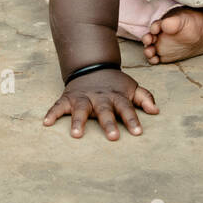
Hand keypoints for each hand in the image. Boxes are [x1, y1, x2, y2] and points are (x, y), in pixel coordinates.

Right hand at [42, 68, 157, 139]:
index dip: (132, 120)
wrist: (91, 65)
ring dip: (78, 121)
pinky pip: (58, 106)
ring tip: (76, 135)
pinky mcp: (68, 98)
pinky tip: (46, 123)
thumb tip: (156, 111)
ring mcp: (83, 98)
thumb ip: (144, 97)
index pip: (127, 108)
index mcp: (116, 96)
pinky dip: (52, 113)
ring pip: (80, 109)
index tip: (138, 133)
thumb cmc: (114, 84)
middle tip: (113, 137)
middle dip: (108, 123)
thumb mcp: (131, 87)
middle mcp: (99, 98)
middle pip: (105, 110)